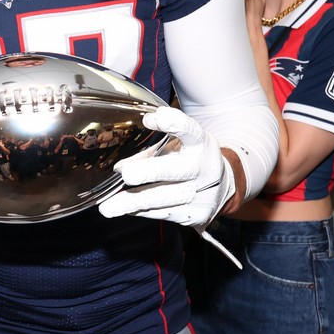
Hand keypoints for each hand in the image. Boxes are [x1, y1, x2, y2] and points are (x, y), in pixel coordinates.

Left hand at [98, 106, 234, 226]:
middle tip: (127, 174)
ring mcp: (203, 195)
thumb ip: (150, 150)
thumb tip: (118, 167)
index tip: (156, 117)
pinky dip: (141, 211)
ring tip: (109, 207)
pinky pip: (163, 214)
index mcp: (201, 144)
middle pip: (177, 171)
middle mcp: (204, 169)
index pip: (191, 131)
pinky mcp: (197, 216)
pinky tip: (125, 210)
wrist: (224, 185)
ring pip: (165, 200)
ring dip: (134, 202)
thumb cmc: (190, 159)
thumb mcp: (177, 146)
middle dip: (150, 172)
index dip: (175, 123)